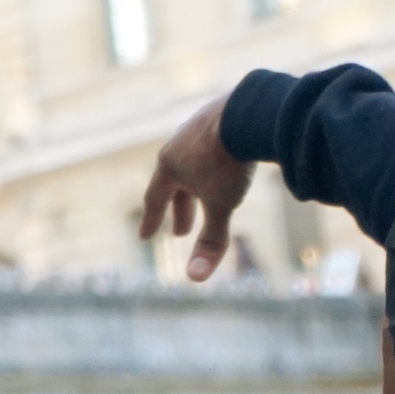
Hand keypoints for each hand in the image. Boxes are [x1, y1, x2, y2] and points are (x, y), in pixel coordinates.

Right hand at [139, 96, 252, 282]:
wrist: (247, 114)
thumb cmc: (229, 164)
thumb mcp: (220, 207)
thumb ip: (211, 241)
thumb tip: (195, 279)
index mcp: (169, 166)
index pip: (156, 198)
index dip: (153, 220)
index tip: (147, 236)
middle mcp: (177, 145)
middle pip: (174, 183)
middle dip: (179, 210)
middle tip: (183, 231)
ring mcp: (195, 129)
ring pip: (191, 164)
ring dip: (195, 186)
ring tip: (205, 199)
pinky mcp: (217, 119)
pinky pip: (210, 148)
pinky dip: (212, 165)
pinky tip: (225, 166)